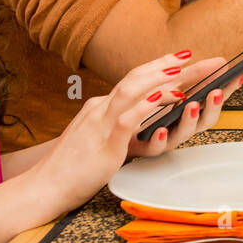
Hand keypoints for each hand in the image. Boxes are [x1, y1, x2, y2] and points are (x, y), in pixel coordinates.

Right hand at [32, 53, 234, 210]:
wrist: (44, 187)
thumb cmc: (73, 165)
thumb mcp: (96, 136)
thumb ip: (117, 122)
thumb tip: (145, 113)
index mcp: (101, 107)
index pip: (134, 78)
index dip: (159, 65)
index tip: (183, 55)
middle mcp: (101, 109)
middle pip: (138, 78)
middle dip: (170, 66)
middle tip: (198, 57)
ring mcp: (101, 125)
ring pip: (131, 91)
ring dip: (161, 78)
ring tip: (185, 69)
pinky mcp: (105, 145)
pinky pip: (127, 121)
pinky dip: (145, 107)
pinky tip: (164, 99)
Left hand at [125, 56, 235, 159]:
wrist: (116, 128)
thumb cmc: (145, 107)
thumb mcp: (170, 85)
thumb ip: (193, 75)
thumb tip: (218, 60)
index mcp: (188, 109)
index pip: (213, 99)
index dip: (228, 89)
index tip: (239, 76)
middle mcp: (181, 124)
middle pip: (205, 120)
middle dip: (213, 106)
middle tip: (216, 92)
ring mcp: (167, 136)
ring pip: (184, 134)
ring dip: (190, 120)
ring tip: (192, 106)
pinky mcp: (147, 146)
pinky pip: (156, 147)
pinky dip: (160, 139)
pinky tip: (161, 130)